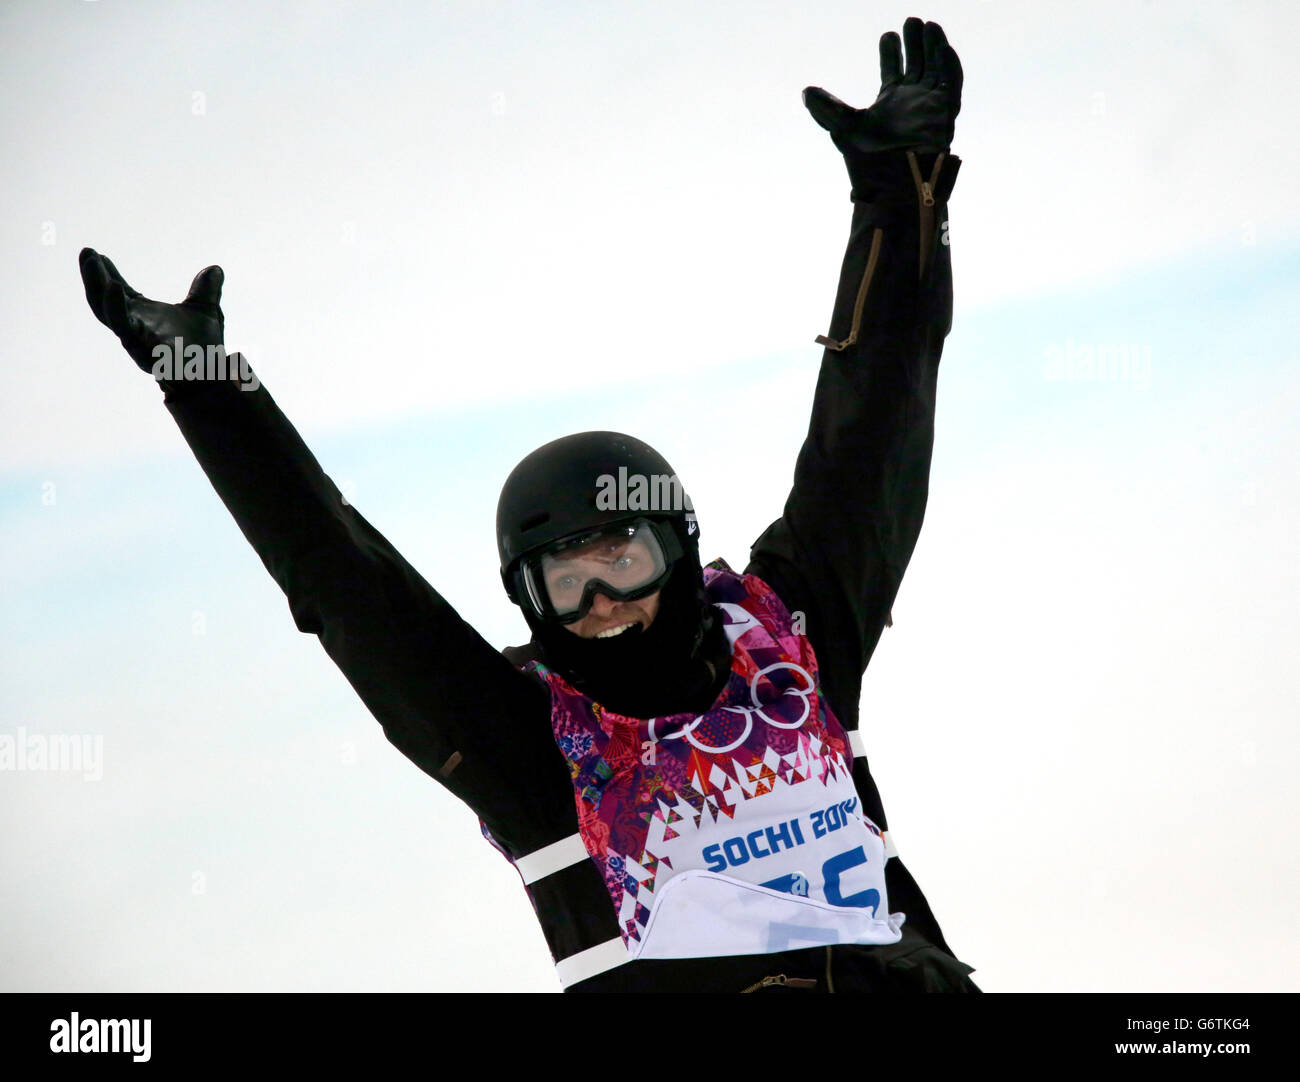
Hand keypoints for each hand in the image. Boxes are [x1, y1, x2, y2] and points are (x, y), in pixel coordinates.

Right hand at [79, 248, 225, 374]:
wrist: (212, 376)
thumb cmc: (203, 348)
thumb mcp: (205, 310)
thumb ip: (205, 290)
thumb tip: (215, 269)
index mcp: (142, 316)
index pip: (117, 291)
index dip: (106, 273)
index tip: (97, 253)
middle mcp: (133, 327)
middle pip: (103, 300)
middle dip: (92, 276)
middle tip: (86, 252)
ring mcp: (135, 340)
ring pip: (106, 313)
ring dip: (96, 286)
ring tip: (93, 261)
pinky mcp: (142, 350)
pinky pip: (124, 329)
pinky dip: (116, 308)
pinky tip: (114, 285)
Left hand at [803, 16, 961, 155]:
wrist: (891, 187)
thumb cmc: (869, 164)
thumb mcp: (844, 131)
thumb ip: (827, 110)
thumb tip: (805, 91)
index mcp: (890, 102)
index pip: (892, 69)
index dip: (890, 51)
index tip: (887, 35)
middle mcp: (912, 101)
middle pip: (916, 63)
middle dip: (914, 42)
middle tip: (911, 21)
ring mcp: (930, 106)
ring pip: (935, 69)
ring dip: (934, 47)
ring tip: (929, 25)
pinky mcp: (945, 115)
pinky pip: (951, 85)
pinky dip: (949, 66)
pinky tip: (943, 47)